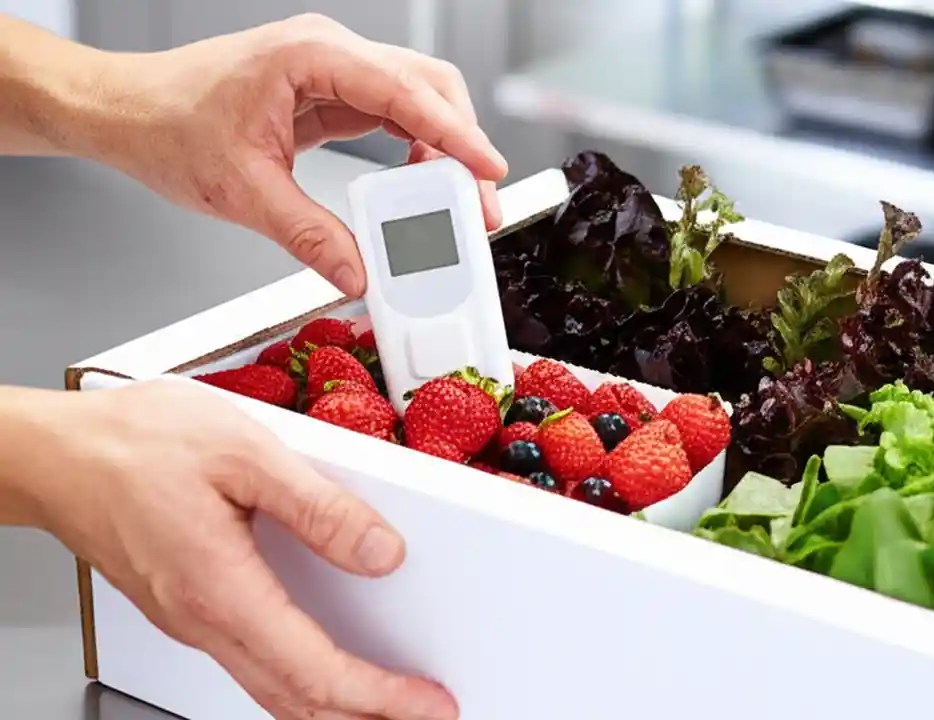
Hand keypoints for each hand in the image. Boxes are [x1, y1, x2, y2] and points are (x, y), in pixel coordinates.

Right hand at [27, 379, 456, 719]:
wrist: (56, 454)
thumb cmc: (133, 444)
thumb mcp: (244, 451)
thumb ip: (319, 506)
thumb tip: (379, 550)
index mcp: (222, 589)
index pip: (315, 672)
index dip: (380, 697)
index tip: (427, 704)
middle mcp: (203, 620)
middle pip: (297, 701)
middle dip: (368, 716)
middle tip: (425, 714)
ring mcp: (190, 620)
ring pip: (272, 689)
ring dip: (334, 706)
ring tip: (386, 700)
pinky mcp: (184, 607)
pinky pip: (252, 662)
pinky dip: (301, 680)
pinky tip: (324, 665)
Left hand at [82, 13, 507, 297]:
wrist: (125, 110)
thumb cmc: (166, 125)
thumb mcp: (242, 191)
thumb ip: (309, 235)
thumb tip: (359, 274)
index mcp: (310, 56)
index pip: (406, 92)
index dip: (456, 133)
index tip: (488, 169)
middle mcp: (330, 53)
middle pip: (429, 86)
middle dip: (463, 144)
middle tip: (478, 203)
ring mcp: (334, 70)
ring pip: (418, 99)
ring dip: (444, 149)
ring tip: (454, 204)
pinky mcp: (331, 93)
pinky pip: (393, 116)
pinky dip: (417, 150)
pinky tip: (418, 187)